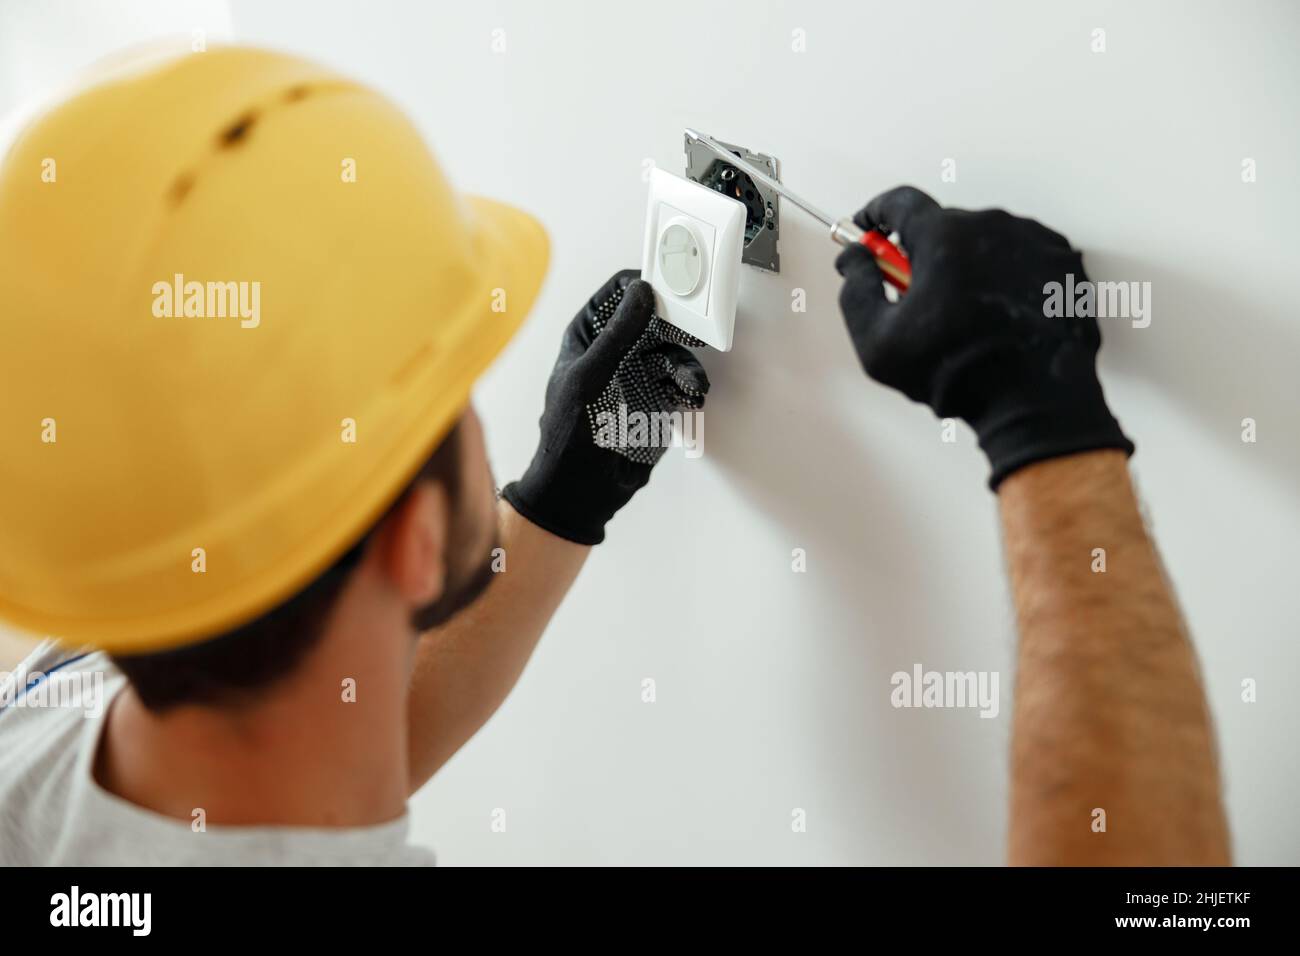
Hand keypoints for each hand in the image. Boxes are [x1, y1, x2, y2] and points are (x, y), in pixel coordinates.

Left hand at [502, 270, 709, 543]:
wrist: (584, 490)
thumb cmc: (569, 434)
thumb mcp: (590, 377)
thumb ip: (618, 334)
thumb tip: (644, 293)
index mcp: (588, 334)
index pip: (618, 293)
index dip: (645, 285)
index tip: (671, 287)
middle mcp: (615, 347)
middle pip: (656, 317)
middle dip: (677, 323)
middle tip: (694, 330)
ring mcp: (639, 372)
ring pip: (673, 349)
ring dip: (685, 363)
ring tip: (690, 382)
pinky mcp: (659, 396)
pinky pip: (682, 379)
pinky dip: (690, 385)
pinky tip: (691, 396)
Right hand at [836, 185, 1132, 488]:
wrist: (1032, 401)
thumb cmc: (955, 372)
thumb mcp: (876, 340)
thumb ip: (856, 288)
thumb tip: (856, 259)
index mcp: (943, 236)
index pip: (899, 202)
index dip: (877, 214)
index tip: (870, 229)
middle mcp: (991, 225)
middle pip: (944, 226)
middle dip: (925, 255)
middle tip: (920, 299)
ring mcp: (1034, 240)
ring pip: (985, 241)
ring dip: (969, 266)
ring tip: (968, 316)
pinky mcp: (1064, 263)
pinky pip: (1023, 255)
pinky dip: (1007, 276)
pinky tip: (1000, 314)